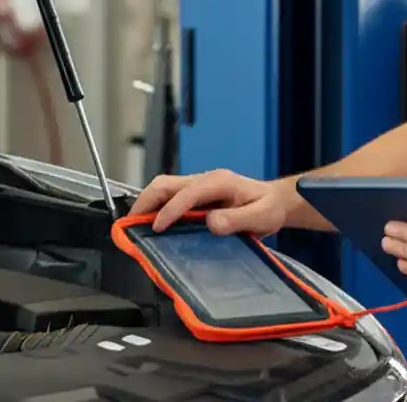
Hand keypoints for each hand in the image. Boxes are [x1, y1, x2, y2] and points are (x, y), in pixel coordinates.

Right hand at [128, 169, 289, 235]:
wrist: (276, 202)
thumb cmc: (270, 208)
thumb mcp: (261, 216)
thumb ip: (238, 219)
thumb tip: (211, 222)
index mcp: (220, 181)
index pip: (187, 193)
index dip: (170, 210)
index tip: (157, 227)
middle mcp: (206, 179)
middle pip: (166, 184)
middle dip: (145, 202)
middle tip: (130, 225)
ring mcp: (199, 186)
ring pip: (164, 189)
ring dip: (147, 205)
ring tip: (134, 226)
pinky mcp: (196, 195)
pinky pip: (170, 198)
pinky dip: (156, 209)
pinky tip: (150, 224)